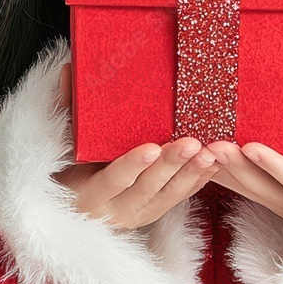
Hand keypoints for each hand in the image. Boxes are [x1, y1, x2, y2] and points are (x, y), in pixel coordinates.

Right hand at [50, 63, 218, 231]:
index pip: (113, 180)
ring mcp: (139, 214)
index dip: (132, 165)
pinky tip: (215, 163)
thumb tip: (70, 69)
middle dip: (170, 166)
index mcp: (90, 194)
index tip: (151, 148)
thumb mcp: (67, 143)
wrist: (78, 208)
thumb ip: (68, 109)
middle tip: (191, 144)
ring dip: (191, 174)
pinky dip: (199, 181)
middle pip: (147, 188)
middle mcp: (116, 211)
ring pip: (169, 195)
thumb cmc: (70, 168)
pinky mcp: (157, 213)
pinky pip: (181, 198)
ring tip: (209, 153)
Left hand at [203, 57, 282, 230]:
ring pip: (250, 193)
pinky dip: (225, 178)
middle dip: (237, 168)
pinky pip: (247, 194)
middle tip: (213, 144)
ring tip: (200, 148)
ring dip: (224, 173)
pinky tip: (203, 159)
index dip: (277, 166)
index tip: (253, 147)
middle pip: (266, 189)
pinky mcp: (277, 207)